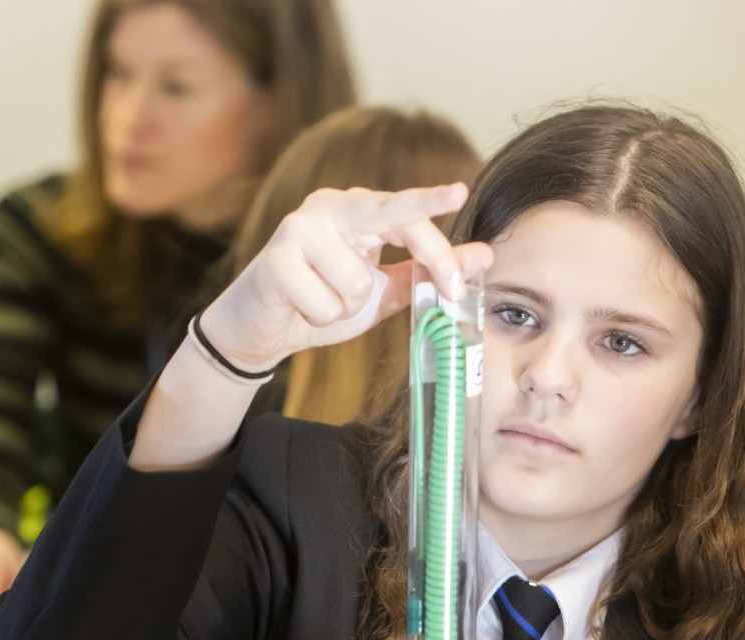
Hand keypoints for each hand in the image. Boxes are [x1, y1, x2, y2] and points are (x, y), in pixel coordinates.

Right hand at [198, 184, 492, 374]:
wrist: (261, 329)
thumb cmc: (321, 302)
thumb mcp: (382, 291)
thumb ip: (426, 271)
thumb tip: (483, 255)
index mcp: (358, 208)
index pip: (409, 216)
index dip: (440, 250)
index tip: (470, 268)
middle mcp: (330, 205)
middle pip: (393, 216)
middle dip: (429, 251)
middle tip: (454, 280)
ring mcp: (300, 226)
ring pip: (358, 281)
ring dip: (344, 306)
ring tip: (319, 299)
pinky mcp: (277, 257)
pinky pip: (325, 302)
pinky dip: (319, 315)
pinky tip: (298, 305)